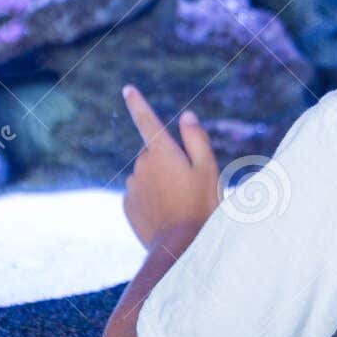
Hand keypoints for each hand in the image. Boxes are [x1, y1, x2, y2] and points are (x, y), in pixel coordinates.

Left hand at [121, 84, 219, 247]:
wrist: (178, 247)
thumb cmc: (201, 206)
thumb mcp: (208, 169)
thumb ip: (196, 139)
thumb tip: (187, 116)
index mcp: (162, 151)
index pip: (147, 120)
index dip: (138, 103)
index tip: (127, 89)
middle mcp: (142, 164)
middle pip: (153, 153)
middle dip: (167, 161)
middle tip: (189, 184)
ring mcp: (132, 186)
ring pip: (147, 175)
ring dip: (160, 181)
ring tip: (180, 203)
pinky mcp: (127, 205)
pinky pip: (140, 194)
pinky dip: (152, 199)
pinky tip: (167, 214)